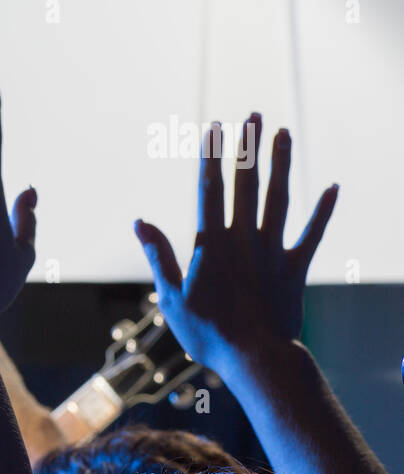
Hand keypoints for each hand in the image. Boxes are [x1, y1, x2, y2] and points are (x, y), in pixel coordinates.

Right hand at [134, 116, 336, 374]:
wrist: (255, 359)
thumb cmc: (206, 333)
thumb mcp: (171, 297)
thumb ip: (160, 255)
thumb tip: (140, 222)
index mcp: (211, 244)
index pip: (209, 190)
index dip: (211, 156)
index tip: (213, 127)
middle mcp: (244, 240)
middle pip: (246, 184)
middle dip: (248, 147)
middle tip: (253, 114)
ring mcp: (272, 252)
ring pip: (279, 199)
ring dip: (281, 164)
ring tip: (283, 133)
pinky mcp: (294, 269)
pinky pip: (311, 235)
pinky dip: (323, 212)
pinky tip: (332, 187)